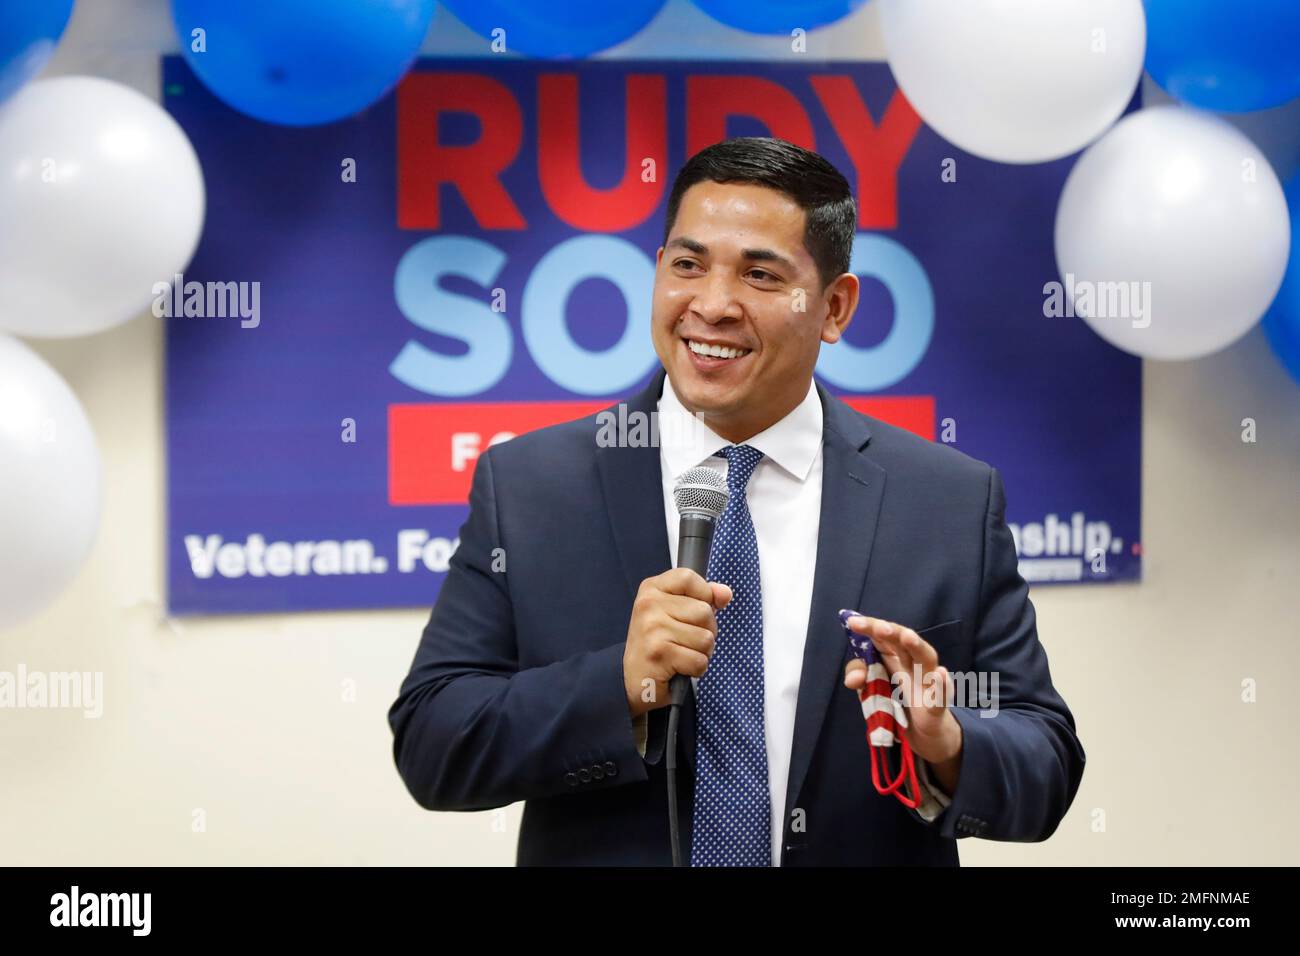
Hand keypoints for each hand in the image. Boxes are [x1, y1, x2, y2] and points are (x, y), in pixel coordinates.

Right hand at [623, 568, 731, 717]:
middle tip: (685, 640)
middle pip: (704, 611)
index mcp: (651, 589)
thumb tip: (725, 593)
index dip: (703, 594)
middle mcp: (648, 605)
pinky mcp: (659, 654)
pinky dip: (696, 669)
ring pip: (706, 638)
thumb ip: (703, 597)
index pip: (688, 577)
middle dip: (706, 631)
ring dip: (702, 653)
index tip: (694, 612)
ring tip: (682, 654)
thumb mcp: (676, 611)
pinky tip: (679, 668)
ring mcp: (652, 629)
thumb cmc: (658, 642)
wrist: (633, 678)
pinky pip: (700, 661)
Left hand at [842, 614, 962, 789]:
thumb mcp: (871, 687)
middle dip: (892, 632)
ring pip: (926, 660)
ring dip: (917, 647)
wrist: (921, 733)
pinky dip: (941, 686)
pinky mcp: (936, 708)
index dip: (870, 627)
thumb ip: (859, 676)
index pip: (884, 636)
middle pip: (905, 642)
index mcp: (896, 656)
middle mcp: (914, 664)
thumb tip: (853, 678)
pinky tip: (940, 674)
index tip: (852, 622)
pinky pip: (939, 697)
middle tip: (879, 627)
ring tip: (907, 637)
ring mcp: (928, 684)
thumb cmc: (896, 701)